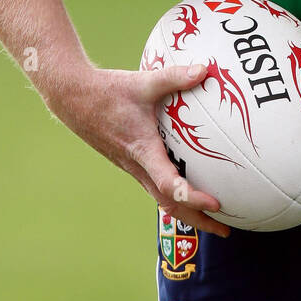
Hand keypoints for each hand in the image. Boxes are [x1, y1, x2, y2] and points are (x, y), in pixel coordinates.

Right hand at [42, 60, 230, 236]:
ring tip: (215, 221)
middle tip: (226, 231)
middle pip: (169, 205)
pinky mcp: (132, 163)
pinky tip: (191, 189)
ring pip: (162, 199)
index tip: (216, 203)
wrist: (74, 100)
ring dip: (188, 213)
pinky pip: (156, 186)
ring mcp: (134, 168)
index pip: (168, 183)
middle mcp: (138, 166)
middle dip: (198, 220)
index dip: (192, 196)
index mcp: (142, 150)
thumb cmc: (108, 91)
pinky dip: (175, 196)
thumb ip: (175, 77)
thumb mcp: (144, 81)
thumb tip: (205, 70)